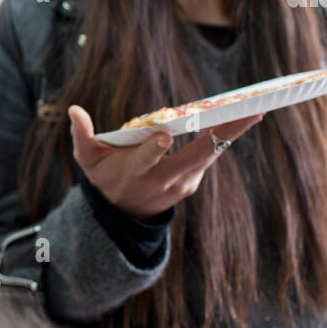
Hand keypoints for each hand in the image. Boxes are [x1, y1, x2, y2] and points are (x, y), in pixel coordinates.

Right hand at [69, 105, 263, 218]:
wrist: (123, 216)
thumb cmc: (104, 178)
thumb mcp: (87, 160)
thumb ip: (81, 135)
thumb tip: (74, 110)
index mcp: (135, 171)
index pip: (147, 159)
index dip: (154, 149)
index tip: (163, 136)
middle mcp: (162, 179)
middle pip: (197, 155)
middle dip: (222, 135)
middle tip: (247, 114)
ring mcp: (181, 182)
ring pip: (210, 155)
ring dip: (232, 134)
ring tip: (253, 111)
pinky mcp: (192, 182)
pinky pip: (209, 156)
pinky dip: (222, 139)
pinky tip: (238, 119)